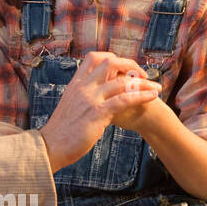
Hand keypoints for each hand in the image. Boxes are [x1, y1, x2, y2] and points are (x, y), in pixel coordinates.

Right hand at [39, 52, 160, 171]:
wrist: (49, 147)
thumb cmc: (60, 132)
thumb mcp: (69, 107)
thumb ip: (80, 98)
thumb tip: (91, 97)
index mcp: (75, 84)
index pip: (93, 58)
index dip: (111, 58)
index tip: (123, 66)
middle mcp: (83, 87)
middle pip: (110, 62)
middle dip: (130, 65)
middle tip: (142, 75)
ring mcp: (90, 99)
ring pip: (121, 81)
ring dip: (143, 83)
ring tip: (156, 88)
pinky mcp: (98, 113)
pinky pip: (124, 99)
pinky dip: (141, 96)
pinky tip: (152, 97)